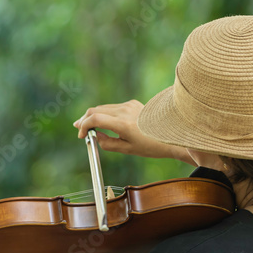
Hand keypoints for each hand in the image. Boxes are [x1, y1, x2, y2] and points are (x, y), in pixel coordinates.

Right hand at [73, 101, 192, 163]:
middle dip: (85, 119)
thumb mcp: (127, 149)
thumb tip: (95, 137)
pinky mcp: (132, 103)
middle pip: (95, 110)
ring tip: (89, 127)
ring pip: (103, 107)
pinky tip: (105, 123)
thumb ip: (108, 143)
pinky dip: (105, 114)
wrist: (172, 135)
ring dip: (94, 116)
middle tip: (79, 129)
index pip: (94, 119)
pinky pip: (113, 107)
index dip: (84, 126)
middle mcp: (125, 111)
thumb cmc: (151, 146)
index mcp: (123, 124)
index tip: (81, 135)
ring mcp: (129, 105)